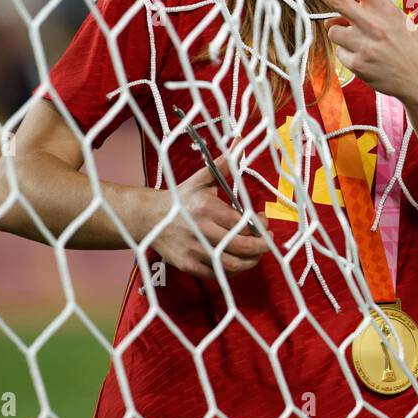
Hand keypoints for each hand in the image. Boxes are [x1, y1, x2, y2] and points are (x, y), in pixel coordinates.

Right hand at [143, 152, 268, 278]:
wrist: (148, 218)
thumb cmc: (180, 199)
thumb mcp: (200, 180)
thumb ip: (222, 166)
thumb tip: (239, 144)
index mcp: (207, 208)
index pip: (243, 223)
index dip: (260, 226)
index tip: (264, 222)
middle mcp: (201, 231)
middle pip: (242, 246)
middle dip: (262, 247)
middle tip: (268, 242)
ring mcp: (195, 250)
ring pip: (232, 265)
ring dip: (251, 261)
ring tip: (256, 254)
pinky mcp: (189, 265)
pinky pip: (218, 273)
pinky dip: (232, 269)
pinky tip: (237, 259)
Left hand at [295, 0, 417, 106]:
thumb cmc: (412, 49)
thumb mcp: (397, 22)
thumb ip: (367, 15)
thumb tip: (335, 19)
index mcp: (385, 9)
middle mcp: (373, 23)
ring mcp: (363, 44)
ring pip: (334, 30)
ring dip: (341, 34)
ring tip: (364, 43)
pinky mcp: (357, 63)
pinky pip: (340, 53)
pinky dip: (349, 55)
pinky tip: (368, 60)